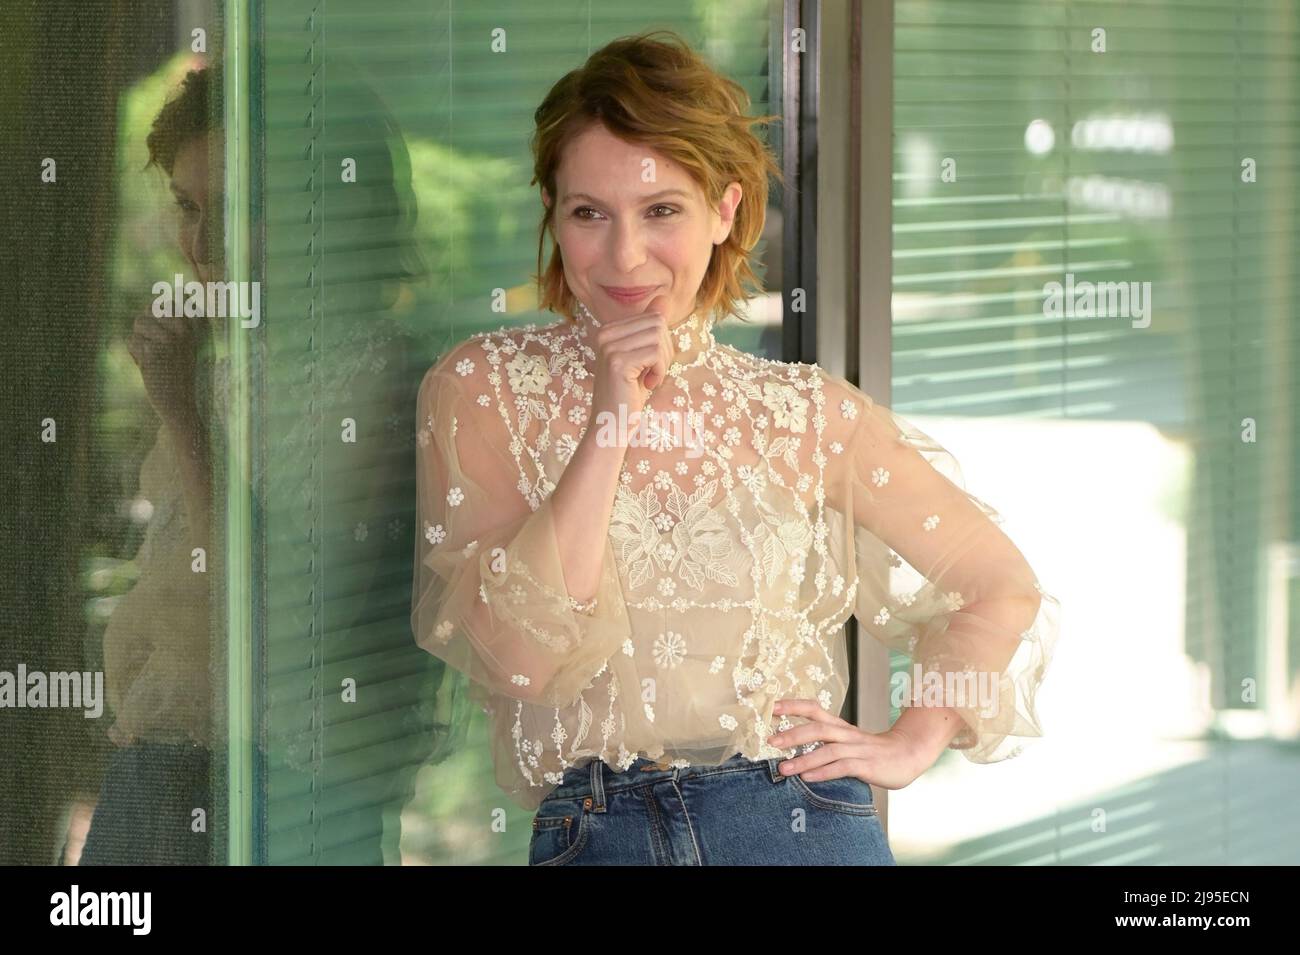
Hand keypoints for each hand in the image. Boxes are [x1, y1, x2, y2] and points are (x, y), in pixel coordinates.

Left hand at [127, 309, 201, 424]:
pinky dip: (136, 356)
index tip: (165, 339)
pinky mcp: (154, 351)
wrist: (179, 403)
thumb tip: (179, 291)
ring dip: (140, 342)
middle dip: (146, 329)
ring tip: (155, 358)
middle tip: (159, 350)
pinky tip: (151, 368)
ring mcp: (169, 339)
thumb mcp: (185, 341)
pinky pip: (132, 342)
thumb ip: (178, 316)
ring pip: (138, 324)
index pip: (163, 302)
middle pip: (147, 310)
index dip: (155, 316)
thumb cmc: (179, 371)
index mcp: (192, 323)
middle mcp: (183, 328)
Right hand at [588, 294, 674, 414]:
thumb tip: (663, 298)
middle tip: (653, 374)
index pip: (653, 318)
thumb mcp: (644, 355)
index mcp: (608, 329)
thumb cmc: (630, 393)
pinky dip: (660, 371)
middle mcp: (604, 333)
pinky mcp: (617, 362)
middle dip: (665, 351)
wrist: (613, 424)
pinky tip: (648, 385)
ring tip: (649, 379)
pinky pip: (656, 354)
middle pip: (658, 325)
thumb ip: (650, 327)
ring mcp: (609, 347)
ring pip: (658, 338)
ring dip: (663, 363)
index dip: (662, 344)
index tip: (649, 365)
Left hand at [767, 698, 934, 790]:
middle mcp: (846, 734)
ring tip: (784, 768)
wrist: (909, 754)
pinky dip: (824, 772)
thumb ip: (824, 742)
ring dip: (804, 759)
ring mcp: (857, 749)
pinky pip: (843, 768)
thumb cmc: (872, 750)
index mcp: (840, 726)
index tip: (770, 707)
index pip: (814, 709)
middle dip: (792, 734)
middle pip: (817, 728)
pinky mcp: (867, 766)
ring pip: (828, 750)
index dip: (792, 706)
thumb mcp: (847, 740)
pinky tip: (809, 778)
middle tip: (770, 741)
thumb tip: (791, 746)